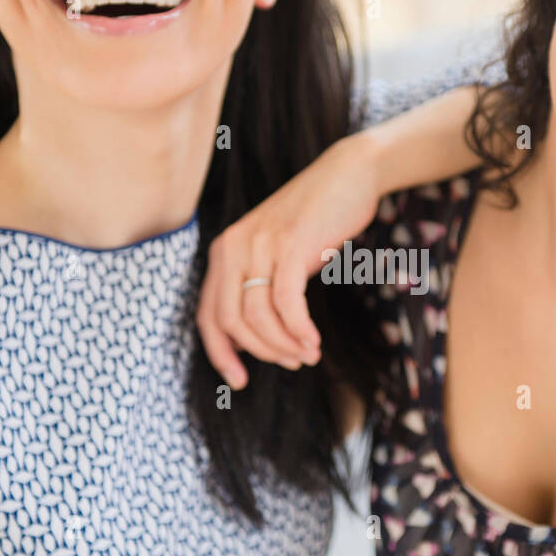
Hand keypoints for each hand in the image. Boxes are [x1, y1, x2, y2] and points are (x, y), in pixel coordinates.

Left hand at [196, 131, 381, 388]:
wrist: (348, 174)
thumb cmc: (316, 218)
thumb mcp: (276, 250)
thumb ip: (258, 282)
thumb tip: (256, 336)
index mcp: (224, 251)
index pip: (208, 316)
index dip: (220, 354)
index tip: (239, 381)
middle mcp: (233, 247)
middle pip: (231, 322)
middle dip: (260, 352)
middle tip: (289, 363)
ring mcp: (259, 245)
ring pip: (258, 316)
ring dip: (284, 345)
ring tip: (307, 354)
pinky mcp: (289, 246)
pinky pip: (286, 304)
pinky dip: (299, 331)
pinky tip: (313, 342)